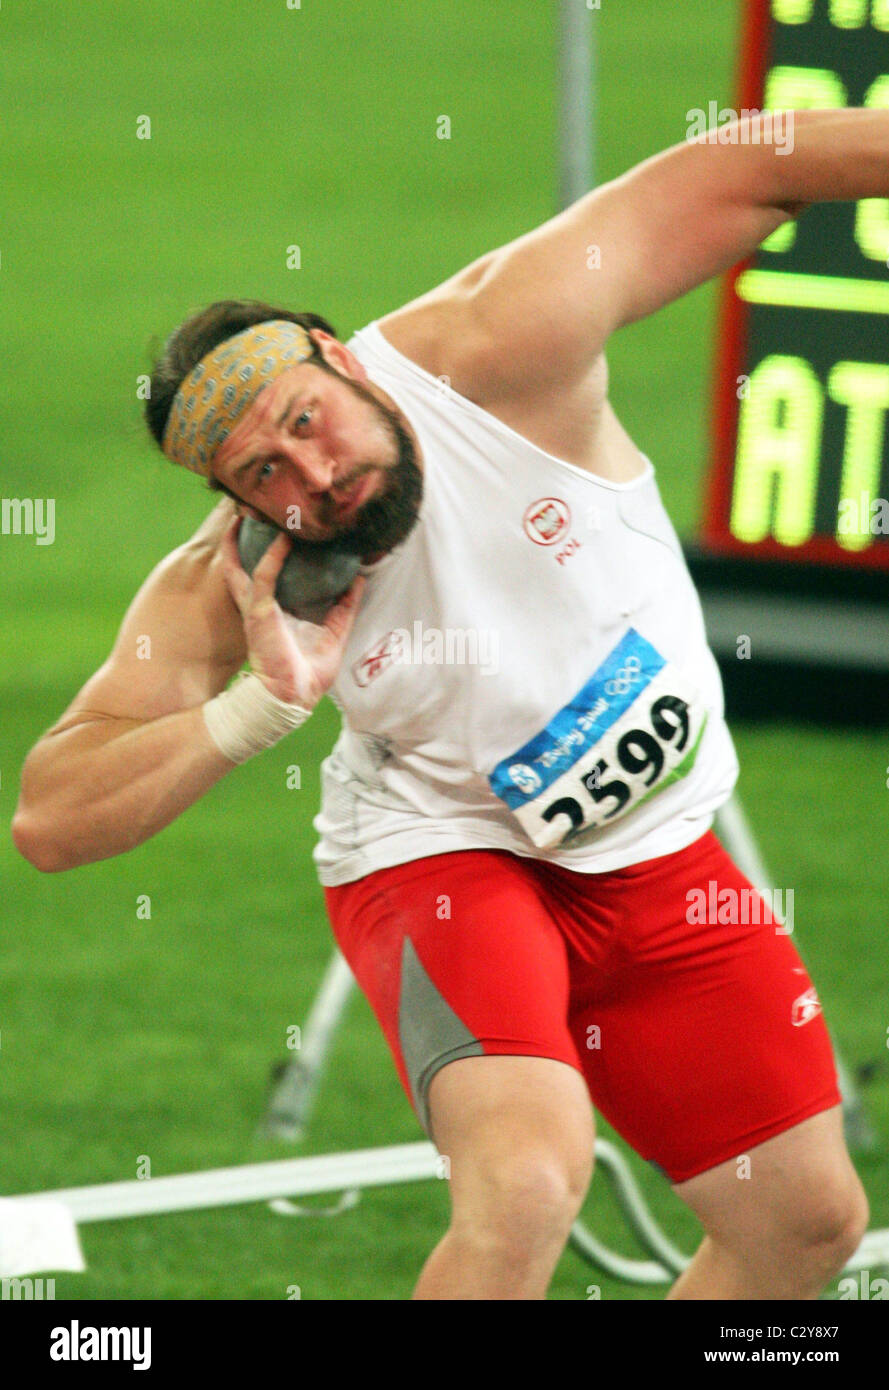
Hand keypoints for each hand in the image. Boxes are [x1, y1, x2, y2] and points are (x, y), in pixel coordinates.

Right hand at [220, 517, 364, 705]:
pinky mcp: (259, 612)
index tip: (277, 525)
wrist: (292, 697)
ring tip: (250, 509)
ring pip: (240, 562)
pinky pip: (264, 576)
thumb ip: (346, 605)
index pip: (259, 572)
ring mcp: (254, 607)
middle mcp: (257, 604)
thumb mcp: (335, 633)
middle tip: (251, 508)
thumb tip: (361, 577)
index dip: (262, 549)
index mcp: (270, 610)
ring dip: (243, 536)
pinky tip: (284, 539)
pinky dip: (273, 556)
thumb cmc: (307, 673)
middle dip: (240, 535)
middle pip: (239, 562)